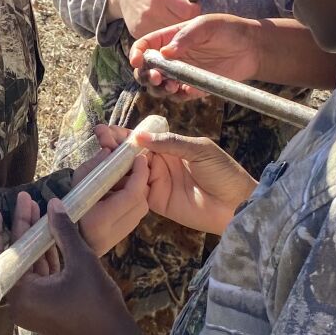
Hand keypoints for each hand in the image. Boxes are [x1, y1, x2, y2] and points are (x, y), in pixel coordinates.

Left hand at [0, 205, 163, 334]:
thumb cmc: (97, 303)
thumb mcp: (81, 261)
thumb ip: (64, 231)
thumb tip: (53, 204)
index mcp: (20, 295)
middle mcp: (20, 303)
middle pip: (14, 260)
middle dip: (20, 229)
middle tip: (25, 199)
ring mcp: (33, 307)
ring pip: (28, 267)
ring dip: (33, 241)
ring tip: (38, 210)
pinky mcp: (45, 309)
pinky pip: (39, 278)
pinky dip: (44, 258)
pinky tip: (50, 234)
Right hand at [76, 151, 150, 255]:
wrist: (67, 236)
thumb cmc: (68, 205)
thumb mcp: (76, 183)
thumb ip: (92, 166)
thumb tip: (109, 151)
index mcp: (100, 220)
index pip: (132, 195)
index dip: (140, 175)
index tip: (139, 158)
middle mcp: (113, 232)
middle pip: (141, 201)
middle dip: (140, 181)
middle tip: (133, 166)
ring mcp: (120, 236)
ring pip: (142, 208)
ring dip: (137, 190)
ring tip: (123, 180)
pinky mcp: (123, 235)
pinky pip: (136, 214)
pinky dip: (133, 199)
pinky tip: (120, 192)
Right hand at [98, 124, 254, 234]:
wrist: (235, 204)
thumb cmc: (224, 172)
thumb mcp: (199, 150)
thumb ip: (170, 143)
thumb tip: (140, 136)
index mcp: (172, 148)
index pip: (144, 139)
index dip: (125, 135)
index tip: (107, 130)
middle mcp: (161, 164)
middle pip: (133, 154)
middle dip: (115, 147)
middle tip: (99, 139)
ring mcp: (158, 183)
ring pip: (131, 172)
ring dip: (116, 165)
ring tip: (101, 157)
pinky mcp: (157, 201)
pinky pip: (136, 192)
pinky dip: (124, 185)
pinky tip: (113, 178)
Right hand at [107, 0, 200, 38]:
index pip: (188, 11)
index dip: (193, 10)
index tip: (191, 6)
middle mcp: (153, 9)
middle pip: (180, 24)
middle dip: (185, 20)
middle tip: (184, 14)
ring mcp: (144, 22)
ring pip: (169, 34)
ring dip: (175, 29)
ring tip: (174, 19)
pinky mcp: (138, 32)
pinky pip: (157, 38)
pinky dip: (163, 34)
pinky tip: (163, 25)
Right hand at [130, 12, 262, 89]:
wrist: (252, 47)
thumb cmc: (228, 29)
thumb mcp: (205, 25)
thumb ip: (185, 37)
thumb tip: (165, 52)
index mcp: (169, 38)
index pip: (144, 46)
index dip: (137, 54)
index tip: (137, 61)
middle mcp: (171, 57)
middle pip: (147, 69)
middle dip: (145, 75)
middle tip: (156, 77)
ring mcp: (181, 73)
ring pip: (159, 86)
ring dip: (159, 88)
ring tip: (170, 85)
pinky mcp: (193, 87)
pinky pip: (178, 96)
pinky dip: (176, 96)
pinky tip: (184, 90)